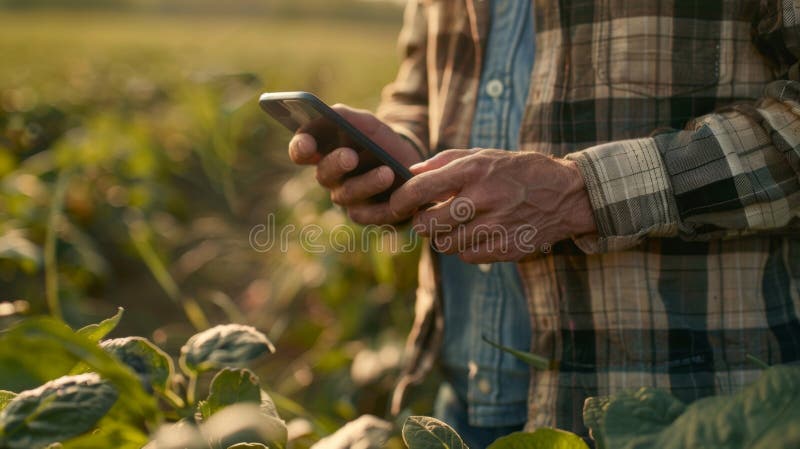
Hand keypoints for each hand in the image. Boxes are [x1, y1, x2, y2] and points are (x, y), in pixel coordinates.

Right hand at [287, 104, 421, 223]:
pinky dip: (383, 208)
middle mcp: (331, 177)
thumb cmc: (380, 141)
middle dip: (336, 164)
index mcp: (323, 152)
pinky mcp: (367, 215)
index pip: (301, 151)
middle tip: (351, 157)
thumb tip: (331, 113)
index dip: (300, 148)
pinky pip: (369, 217)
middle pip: (323, 175)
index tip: (308, 144)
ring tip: (387, 172)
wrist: (409, 162)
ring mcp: (347, 198)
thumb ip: (347, 117)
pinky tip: (397, 197)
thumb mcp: (368, 124)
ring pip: (348, 195)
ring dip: (367, 183)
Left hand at [389, 149, 596, 262]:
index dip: (401, 200)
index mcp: (474, 170)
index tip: (397, 206)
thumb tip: (412, 172)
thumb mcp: (485, 155)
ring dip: (444, 237)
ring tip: (457, 225)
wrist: (567, 194)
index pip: (422, 189)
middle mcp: (483, 198)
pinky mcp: (507, 248)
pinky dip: (465, 249)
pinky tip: (476, 235)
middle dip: (422, 222)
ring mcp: (496, 226)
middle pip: (428, 224)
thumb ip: (445, 161)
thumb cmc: (519, 171)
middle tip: (429, 217)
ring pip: (445, 244)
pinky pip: (467, 257)